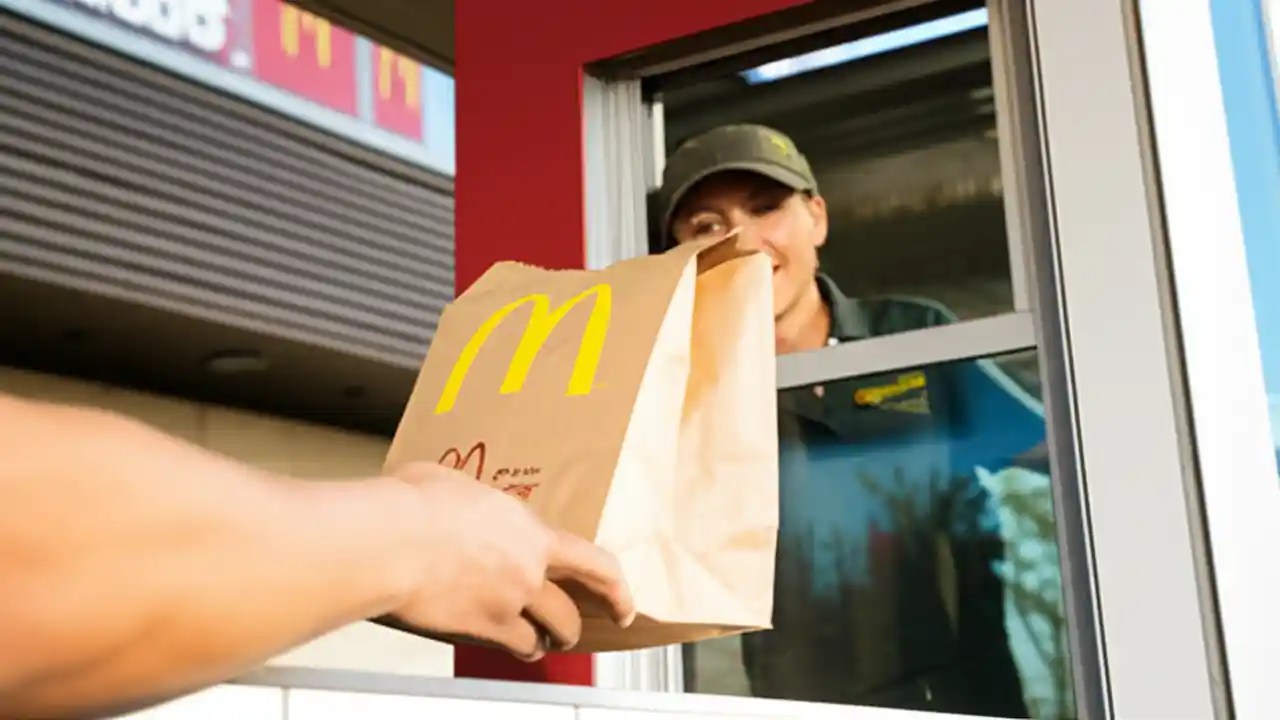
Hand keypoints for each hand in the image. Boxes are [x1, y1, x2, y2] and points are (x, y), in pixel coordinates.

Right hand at [378, 462, 634, 660]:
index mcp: (530, 530)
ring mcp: (509, 600)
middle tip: (571, 629)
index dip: (617, 587)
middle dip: (574, 624)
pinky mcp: (484, 626)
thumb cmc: (414, 506)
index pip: (593, 562)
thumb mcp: (453, 484)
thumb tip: (454, 496)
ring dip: (550, 641)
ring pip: (549, 633)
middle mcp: (529, 568)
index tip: (624, 601)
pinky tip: (513, 649)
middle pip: (572, 609)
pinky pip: (517, 646)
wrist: (392, 540)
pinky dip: (519, 651)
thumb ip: (471, 500)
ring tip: (544, 643)